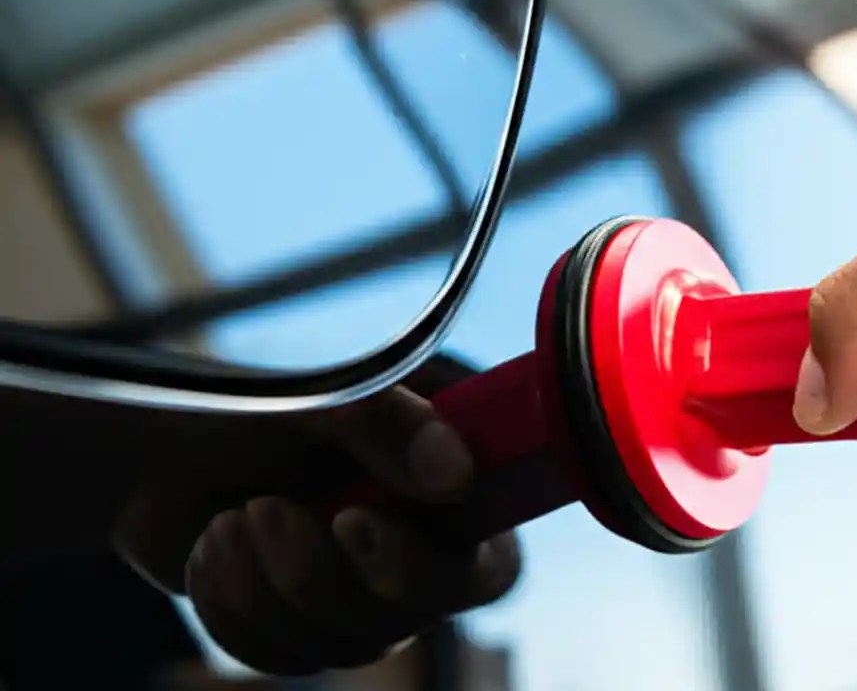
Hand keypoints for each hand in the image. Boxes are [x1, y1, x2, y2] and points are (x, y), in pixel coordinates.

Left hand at [109, 356, 519, 674]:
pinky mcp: (306, 629)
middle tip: (266, 509)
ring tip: (230, 518)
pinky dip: (234, 608)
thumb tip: (457, 478)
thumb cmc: (265, 404)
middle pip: (407, 620)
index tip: (353, 520)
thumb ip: (394, 425)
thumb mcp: (326, 396)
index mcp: (454, 495)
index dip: (425, 567)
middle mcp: (423, 555)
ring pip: (343, 647)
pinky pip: (283, 658)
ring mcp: (366, 599)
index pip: (489, 571)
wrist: (169, 443)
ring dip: (268, 587)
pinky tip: (212, 548)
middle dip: (320, 574)